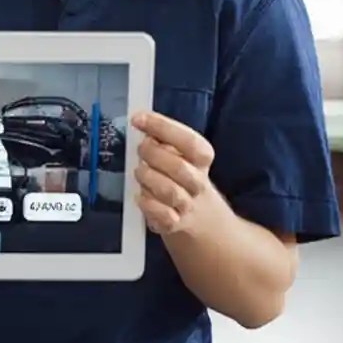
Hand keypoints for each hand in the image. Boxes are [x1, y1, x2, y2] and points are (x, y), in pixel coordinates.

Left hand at [131, 112, 221, 236]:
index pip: (189, 141)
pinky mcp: (174, 224)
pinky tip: (140, 196)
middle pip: (179, 167)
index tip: (139, 119)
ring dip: (149, 178)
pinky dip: (147, 204)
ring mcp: (187, 205)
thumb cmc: (183, 178)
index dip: (162, 127)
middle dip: (153, 154)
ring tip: (140, 173)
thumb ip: (163, 139)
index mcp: (202, 158)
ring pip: (170, 191)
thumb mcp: (181, 154)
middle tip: (141, 149)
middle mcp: (198, 182)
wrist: (204, 219)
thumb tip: (143, 124)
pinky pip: (161, 214)